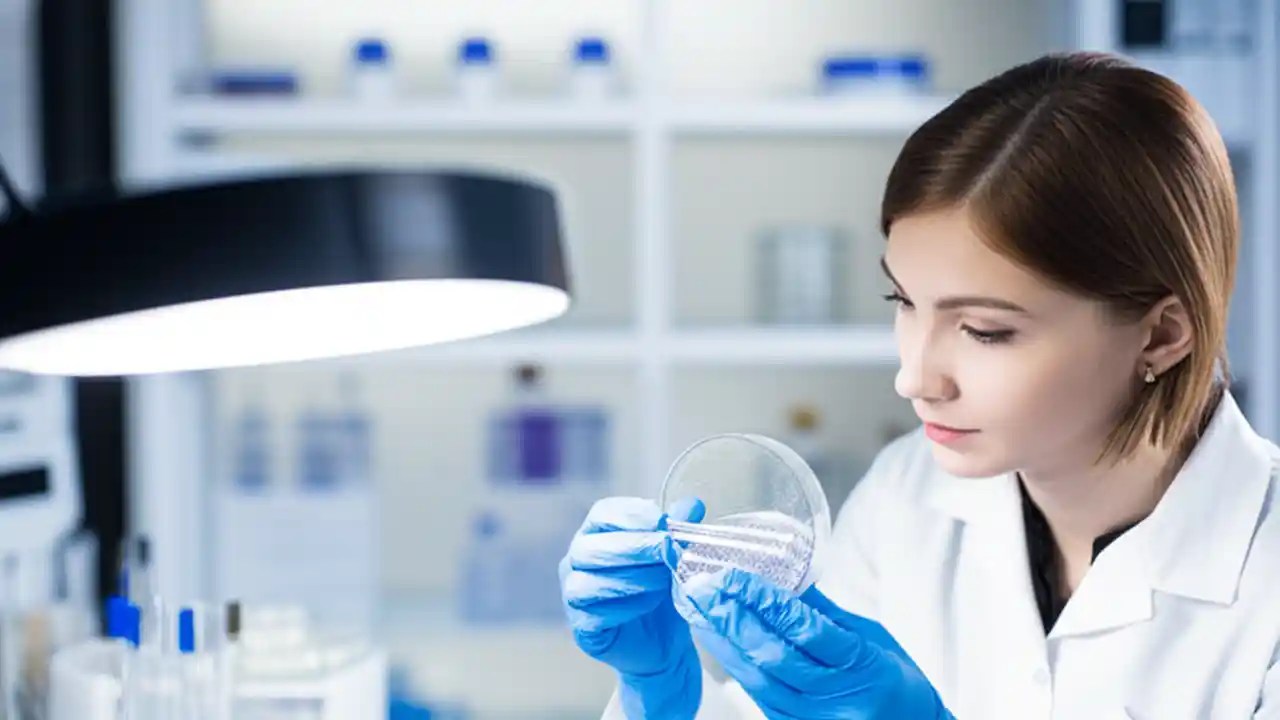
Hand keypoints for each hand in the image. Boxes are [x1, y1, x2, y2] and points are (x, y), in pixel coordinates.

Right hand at [560, 497, 705, 718]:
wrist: (664, 641)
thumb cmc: (663, 589)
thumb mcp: (676, 556)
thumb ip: (679, 530)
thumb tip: (692, 505)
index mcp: (597, 532)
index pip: (603, 513)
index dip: (631, 514)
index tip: (662, 520)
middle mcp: (577, 558)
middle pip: (591, 546)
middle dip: (634, 546)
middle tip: (667, 550)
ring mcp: (573, 592)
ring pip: (588, 581)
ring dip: (632, 578)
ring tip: (664, 580)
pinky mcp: (580, 626)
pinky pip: (593, 614)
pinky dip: (624, 607)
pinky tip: (650, 603)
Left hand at [677, 568, 954, 719]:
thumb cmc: (898, 684)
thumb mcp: (872, 639)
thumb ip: (825, 612)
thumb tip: (784, 577)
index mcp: (863, 669)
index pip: (805, 630)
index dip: (764, 601)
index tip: (733, 575)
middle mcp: (837, 702)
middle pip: (774, 656)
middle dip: (732, 618)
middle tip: (703, 588)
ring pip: (760, 680)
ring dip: (724, 643)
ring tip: (699, 611)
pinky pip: (761, 697)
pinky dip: (737, 667)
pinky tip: (718, 643)